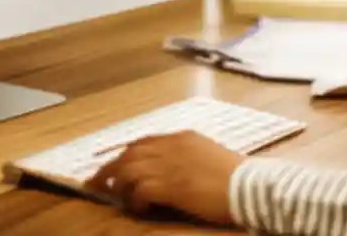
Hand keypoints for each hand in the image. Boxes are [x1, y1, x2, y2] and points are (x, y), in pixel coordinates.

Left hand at [85, 130, 244, 224]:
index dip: (125, 155)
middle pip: (129, 153)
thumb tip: (171, 172)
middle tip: (95, 182)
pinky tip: (139, 208)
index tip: (113, 165)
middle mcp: (172, 146)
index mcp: (182, 138)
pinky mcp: (170, 186)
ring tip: (114, 197)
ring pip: (128, 170)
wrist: (251, 187)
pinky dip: (134, 200)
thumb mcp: (210, 157)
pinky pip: (139, 190)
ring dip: (118, 185)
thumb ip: (188, 158)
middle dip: (110, 168)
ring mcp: (170, 164)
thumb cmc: (238, 177)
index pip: (143, 142)